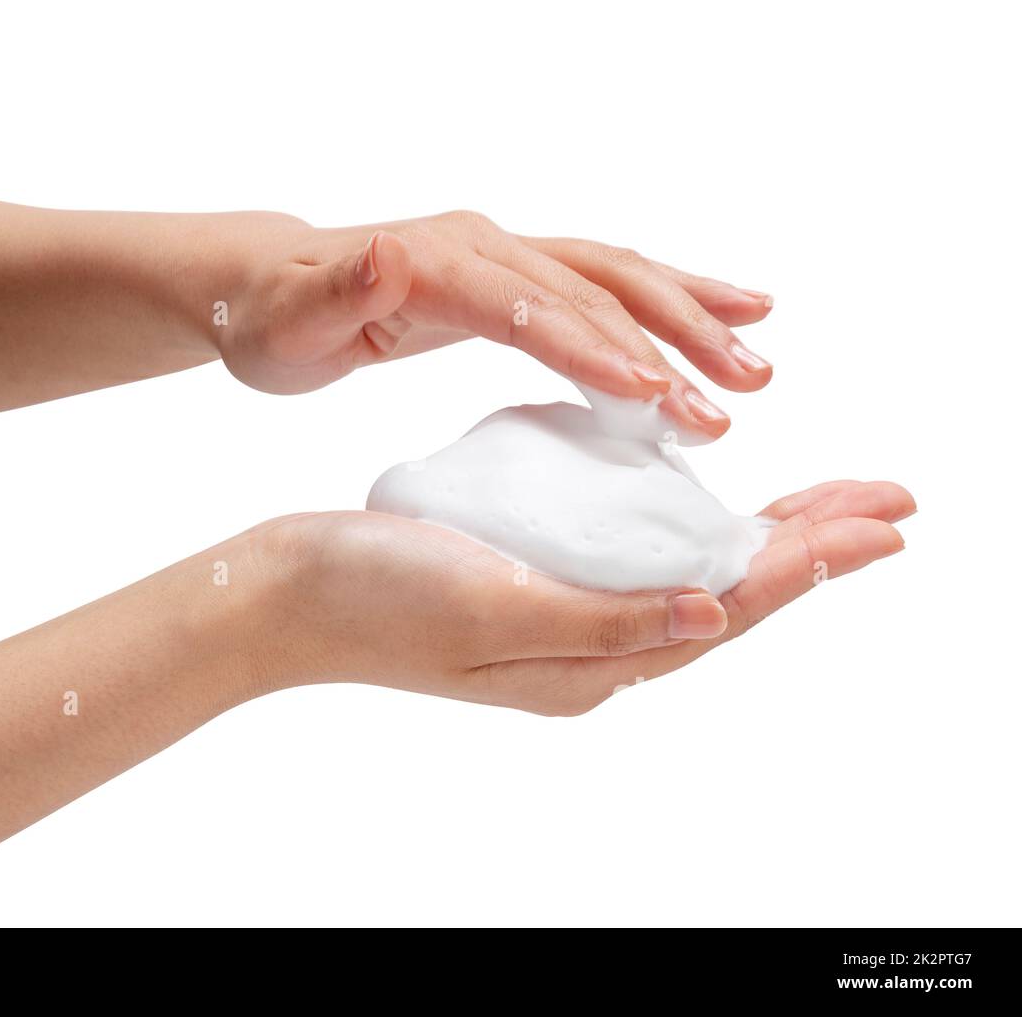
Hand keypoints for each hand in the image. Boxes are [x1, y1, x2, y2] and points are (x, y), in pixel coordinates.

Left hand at [216, 211, 775, 439]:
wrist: (266, 285)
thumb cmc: (275, 316)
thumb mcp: (290, 317)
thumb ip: (340, 289)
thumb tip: (386, 249)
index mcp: (437, 261)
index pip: (530, 307)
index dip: (595, 350)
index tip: (656, 398)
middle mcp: (484, 246)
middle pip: (594, 285)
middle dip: (670, 342)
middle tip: (735, 401)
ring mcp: (504, 255)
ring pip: (614, 276)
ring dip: (690, 317)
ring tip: (757, 365)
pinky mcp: (514, 273)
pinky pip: (602, 280)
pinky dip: (665, 297)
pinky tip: (723, 316)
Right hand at [246, 479, 912, 714]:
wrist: (281, 592)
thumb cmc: (369, 596)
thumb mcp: (489, 606)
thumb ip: (604, 618)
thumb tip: (717, 611)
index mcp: (586, 661)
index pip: (728, 606)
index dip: (810, 560)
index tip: (883, 518)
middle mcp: (585, 650)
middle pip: (725, 594)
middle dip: (809, 548)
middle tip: (886, 505)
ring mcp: (556, 620)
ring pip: (687, 578)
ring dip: (758, 539)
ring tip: (818, 506)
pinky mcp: (527, 586)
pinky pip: (634, 563)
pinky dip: (686, 531)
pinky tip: (697, 508)